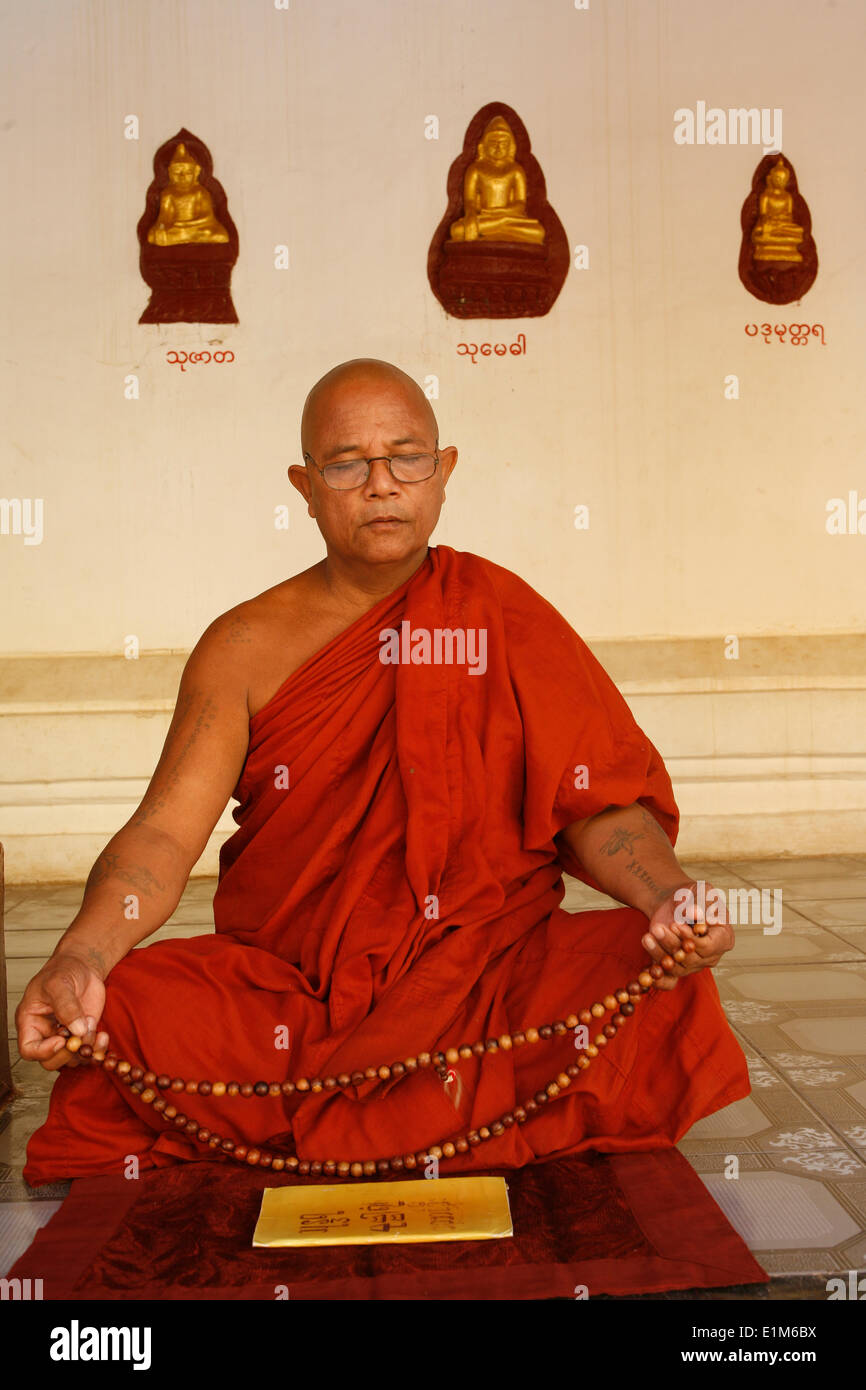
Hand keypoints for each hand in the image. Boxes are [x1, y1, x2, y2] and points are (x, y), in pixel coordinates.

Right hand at [15, 952, 109, 1069]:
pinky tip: (103, 1036)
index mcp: (31, 1022)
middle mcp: (46, 1033)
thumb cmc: (63, 971)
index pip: (29, 1049)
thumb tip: (77, 1030)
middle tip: (80, 1039)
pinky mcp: (84, 1035)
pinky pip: (89, 1052)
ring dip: (86, 1050)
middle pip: (50, 1061)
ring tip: (94, 1027)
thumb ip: (66, 1006)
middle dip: (67, 1055)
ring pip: (72, 1060)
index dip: (43, 1051)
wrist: (83, 967)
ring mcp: (66, 1036)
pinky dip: (98, 1049)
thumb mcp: (58, 984)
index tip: (61, 1041)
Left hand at [640, 879, 733, 991]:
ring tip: (647, 936)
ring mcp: (693, 965)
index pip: (709, 947)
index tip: (675, 924)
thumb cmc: (693, 895)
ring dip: (659, 953)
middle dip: (672, 943)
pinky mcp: (676, 968)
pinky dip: (659, 980)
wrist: (674, 903)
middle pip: (691, 959)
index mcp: (724, 938)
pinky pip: (669, 982)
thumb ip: (700, 901)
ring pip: (676, 968)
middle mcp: (710, 956)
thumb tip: (695, 913)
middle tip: (658, 928)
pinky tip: (647, 972)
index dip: (691, 939)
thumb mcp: (700, 891)